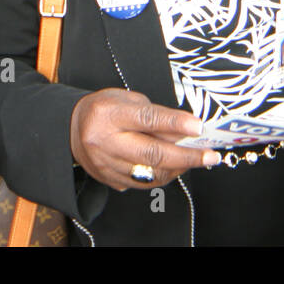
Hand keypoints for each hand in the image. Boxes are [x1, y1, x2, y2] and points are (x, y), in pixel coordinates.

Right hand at [69, 88, 219, 190]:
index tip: (198, 127)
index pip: (146, 119)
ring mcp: (106, 164)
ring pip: (151, 172)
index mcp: (108, 113)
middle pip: (151, 153)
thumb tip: (184, 132)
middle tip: (210, 156)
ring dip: (178, 167)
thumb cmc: (105, 109)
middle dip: (186, 156)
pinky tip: (174, 167)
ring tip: (195, 159)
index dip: (175, 123)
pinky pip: (143, 183)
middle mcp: (105, 141)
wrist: (73, 129)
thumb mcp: (128, 101)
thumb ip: (155, 116)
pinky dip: (163, 175)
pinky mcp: (109, 179)